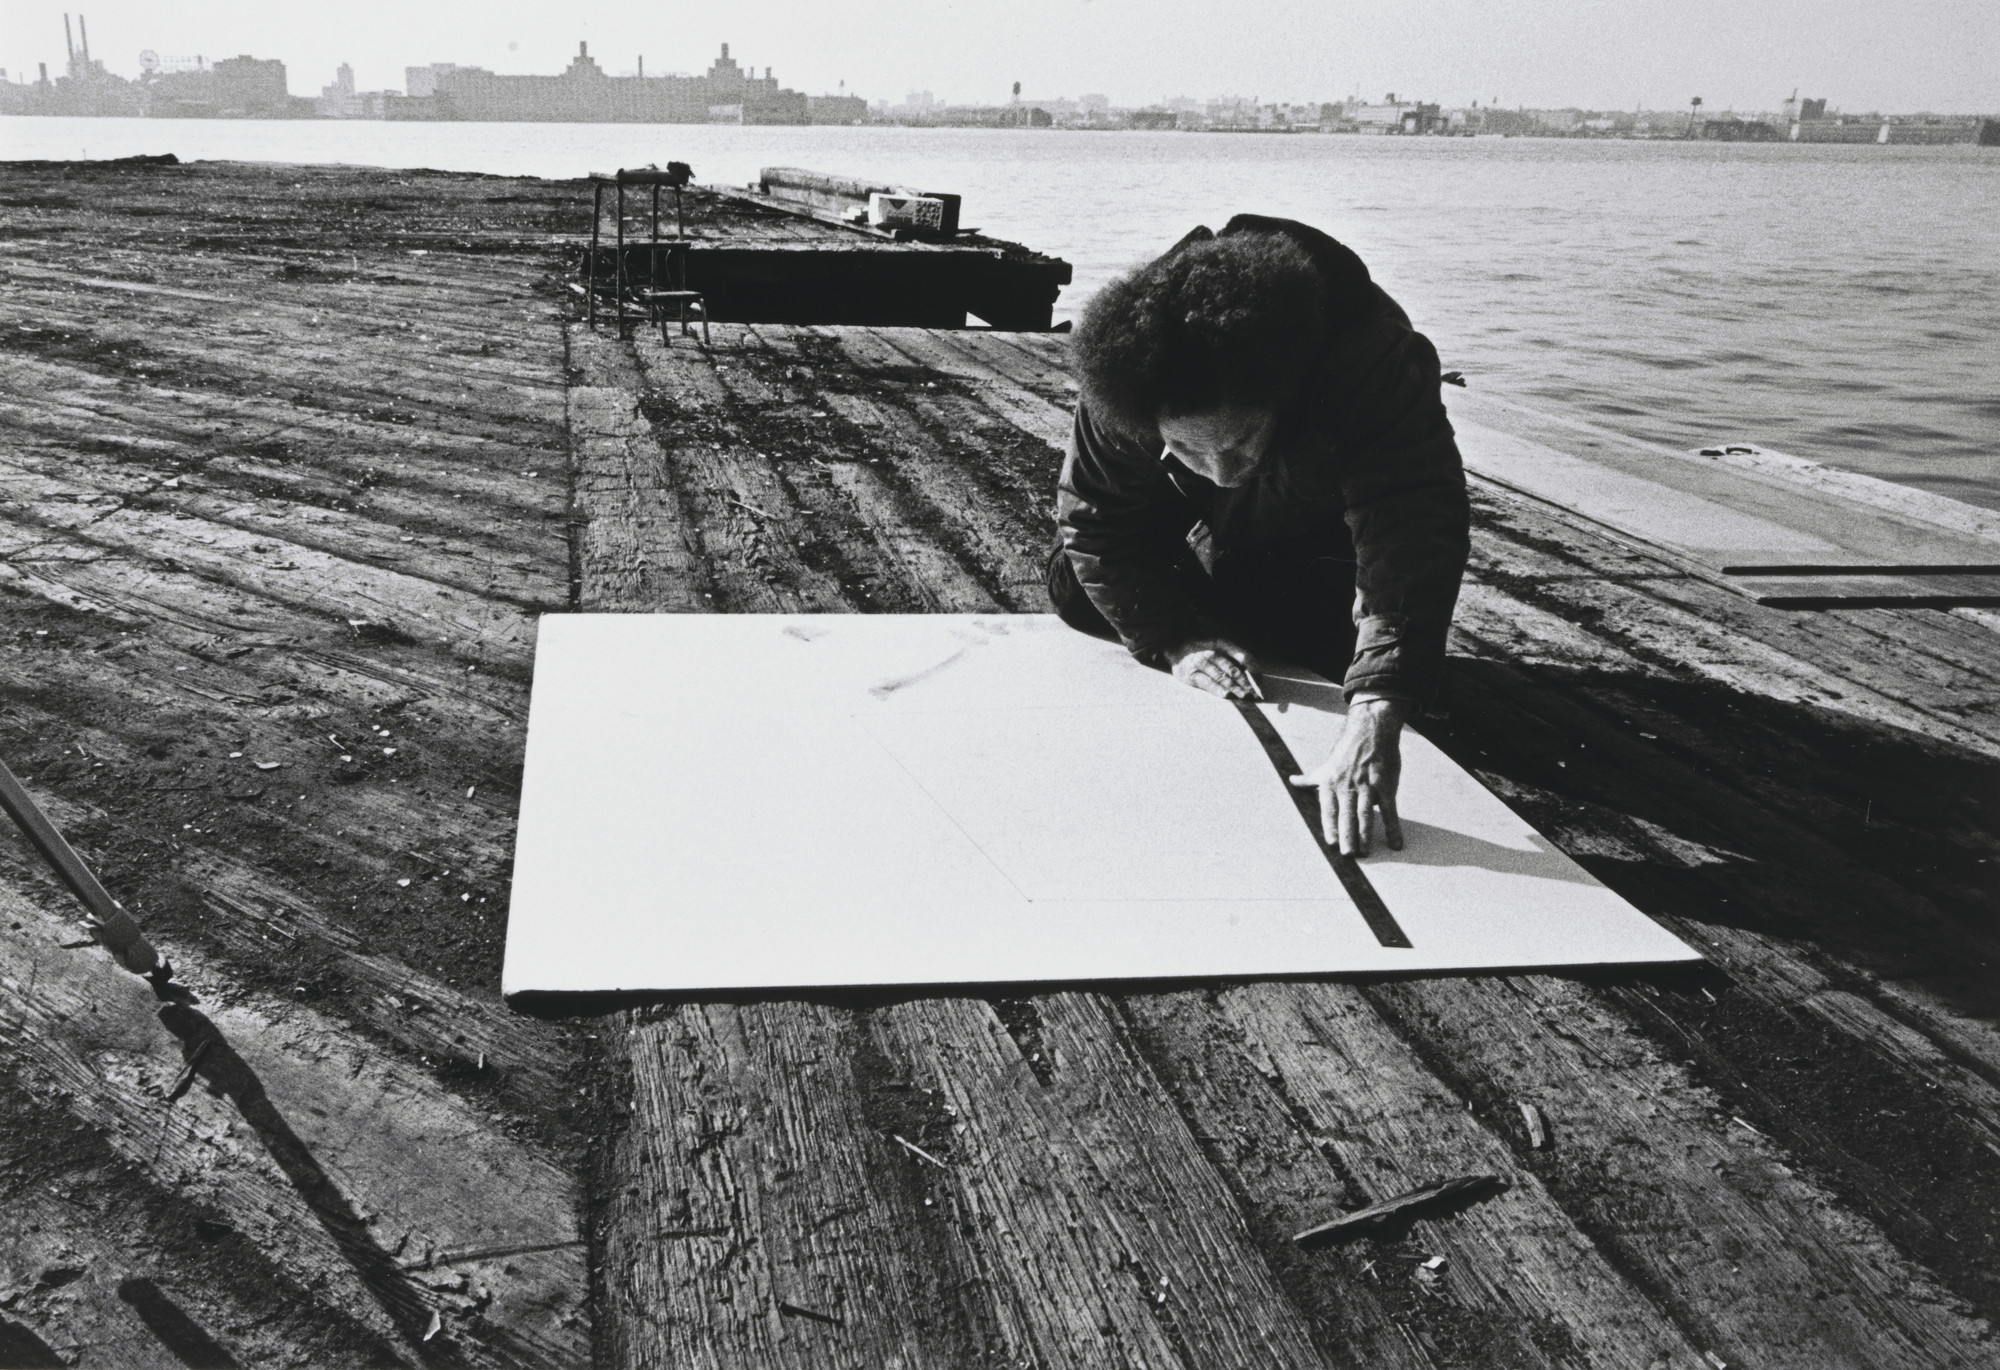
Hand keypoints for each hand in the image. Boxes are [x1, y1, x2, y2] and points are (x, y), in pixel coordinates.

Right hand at [1170, 637, 1261, 699]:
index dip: (1253, 669)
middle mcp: (1212, 652)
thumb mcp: (1219, 645)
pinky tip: (1226, 695)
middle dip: (1246, 683)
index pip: (1243, 656)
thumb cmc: (1203, 648)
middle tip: (1255, 694)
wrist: (1176, 646)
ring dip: (1235, 688)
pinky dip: (1218, 689)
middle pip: (1233, 670)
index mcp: (1222, 644)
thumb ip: (1234, 656)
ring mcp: (1201, 663)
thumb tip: (1252, 673)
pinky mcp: (1192, 675)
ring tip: (1244, 696)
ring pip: (1222, 677)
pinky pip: (1208, 683)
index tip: (1260, 681)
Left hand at [1289, 696, 1409, 855]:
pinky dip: (1393, 827)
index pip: (1329, 808)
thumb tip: (1292, 781)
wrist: (1371, 731)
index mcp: (1332, 783)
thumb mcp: (1325, 765)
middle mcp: (1348, 785)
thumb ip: (1310, 778)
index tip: (1331, 843)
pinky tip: (1395, 843)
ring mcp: (1368, 786)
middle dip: (1348, 835)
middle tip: (1348, 855)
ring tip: (1365, 852)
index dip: (1330, 825)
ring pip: (1366, 813)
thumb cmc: (1346, 751)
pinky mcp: (1386, 785)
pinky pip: (1390, 809)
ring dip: (1366, 834)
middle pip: (1347, 814)